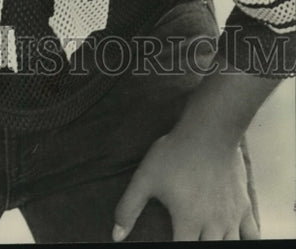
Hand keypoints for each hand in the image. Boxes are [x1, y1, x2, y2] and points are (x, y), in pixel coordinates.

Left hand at [112, 130, 259, 241]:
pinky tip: (236, 239)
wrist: (209, 131)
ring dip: (219, 246)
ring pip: (231, 246)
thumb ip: (129, 208)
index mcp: (188, 222)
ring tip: (208, 239)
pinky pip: (252, 235)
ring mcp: (231, 217)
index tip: (171, 245)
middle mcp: (212, 225)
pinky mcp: (244, 206)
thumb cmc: (175, 153)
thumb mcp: (145, 178)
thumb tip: (115, 235)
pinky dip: (246, 241)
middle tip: (190, 239)